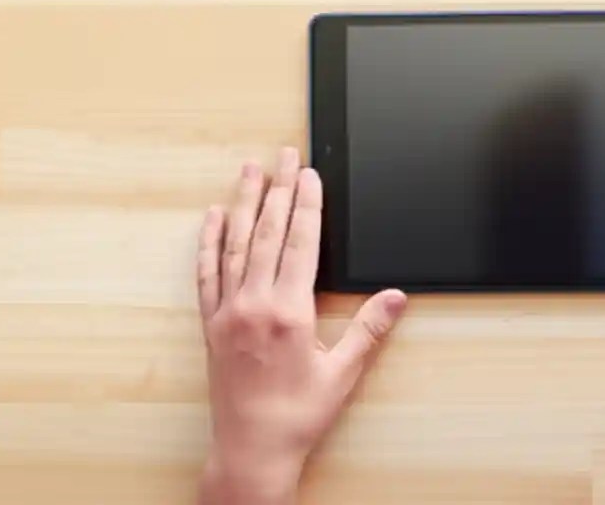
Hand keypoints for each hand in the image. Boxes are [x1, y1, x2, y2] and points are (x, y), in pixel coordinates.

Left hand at [196, 148, 407, 504]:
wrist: (251, 449)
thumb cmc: (297, 416)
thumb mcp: (343, 373)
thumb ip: (370, 331)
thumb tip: (397, 296)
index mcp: (290, 313)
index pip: (300, 243)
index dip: (306, 204)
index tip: (308, 174)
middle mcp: (254, 305)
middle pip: (267, 233)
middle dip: (277, 189)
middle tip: (282, 155)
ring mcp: (228, 312)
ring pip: (235, 245)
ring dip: (243, 204)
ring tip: (249, 170)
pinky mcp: (211, 324)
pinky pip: (207, 274)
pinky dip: (209, 243)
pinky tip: (212, 218)